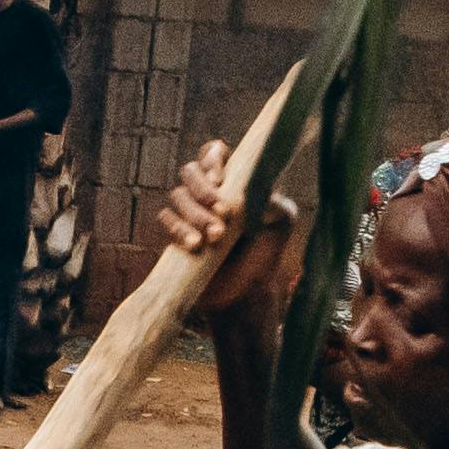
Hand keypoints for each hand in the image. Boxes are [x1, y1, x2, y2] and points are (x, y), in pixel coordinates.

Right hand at [176, 147, 299, 340]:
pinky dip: (178, 229)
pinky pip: (166, 219)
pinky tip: (194, 246)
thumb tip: (254, 186)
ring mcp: (189, 212)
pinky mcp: (176, 233)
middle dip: (203, 190)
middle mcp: (208, 192)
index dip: (212, 160)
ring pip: (178, 195)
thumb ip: (272, 198)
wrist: (244, 295)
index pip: (214, 153)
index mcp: (232, 180)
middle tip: (222, 214)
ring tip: (213, 237)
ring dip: (194, 214)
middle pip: (190, 171)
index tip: (220, 180)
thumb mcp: (281, 222)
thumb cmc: (265, 254)